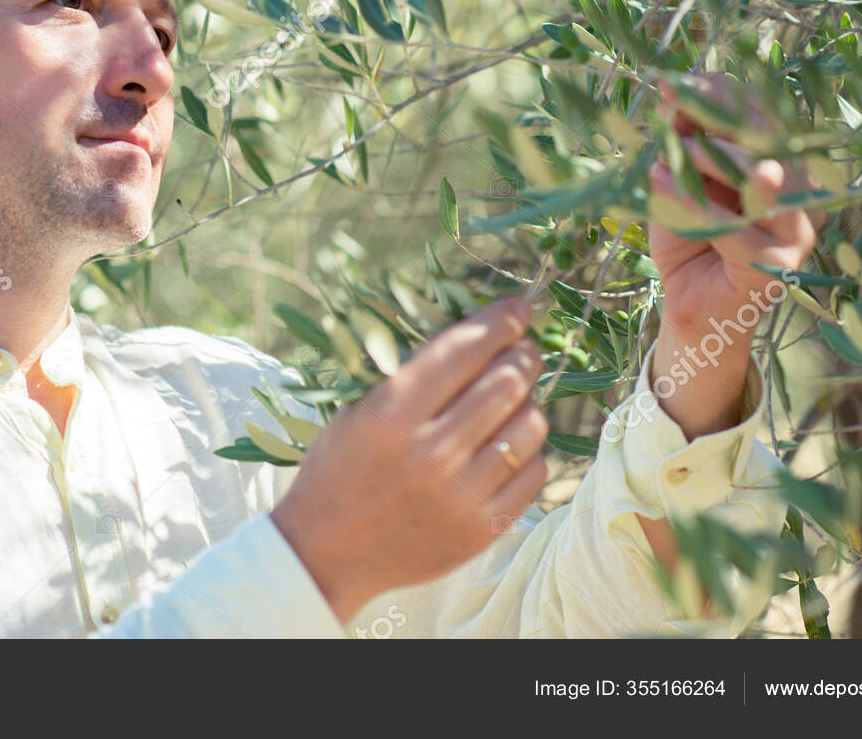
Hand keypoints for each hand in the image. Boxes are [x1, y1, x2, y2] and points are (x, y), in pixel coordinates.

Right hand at [270, 297, 548, 623]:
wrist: (327, 551)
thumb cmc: (339, 469)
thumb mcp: (358, 410)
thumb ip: (413, 374)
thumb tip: (479, 334)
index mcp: (391, 414)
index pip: (465, 350)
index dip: (501, 321)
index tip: (518, 308)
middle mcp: (431, 452)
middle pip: (507, 382)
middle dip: (522, 355)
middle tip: (523, 350)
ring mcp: (461, 495)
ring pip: (529, 426)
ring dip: (528, 402)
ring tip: (514, 400)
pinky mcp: (482, 529)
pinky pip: (534, 473)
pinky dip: (529, 450)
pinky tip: (509, 444)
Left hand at [646, 73, 822, 434]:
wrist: (688, 304)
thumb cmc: (686, 235)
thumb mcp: (677, 178)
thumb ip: (682, 139)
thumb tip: (673, 91)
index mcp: (780, 161)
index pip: (764, 113)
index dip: (723, 95)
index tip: (676, 84)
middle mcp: (800, 191)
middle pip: (769, 141)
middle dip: (715, 125)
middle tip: (669, 124)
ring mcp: (796, 230)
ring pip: (760, 180)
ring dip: (705, 164)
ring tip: (660, 161)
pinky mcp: (777, 267)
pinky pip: (739, 232)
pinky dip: (695, 208)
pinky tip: (661, 189)